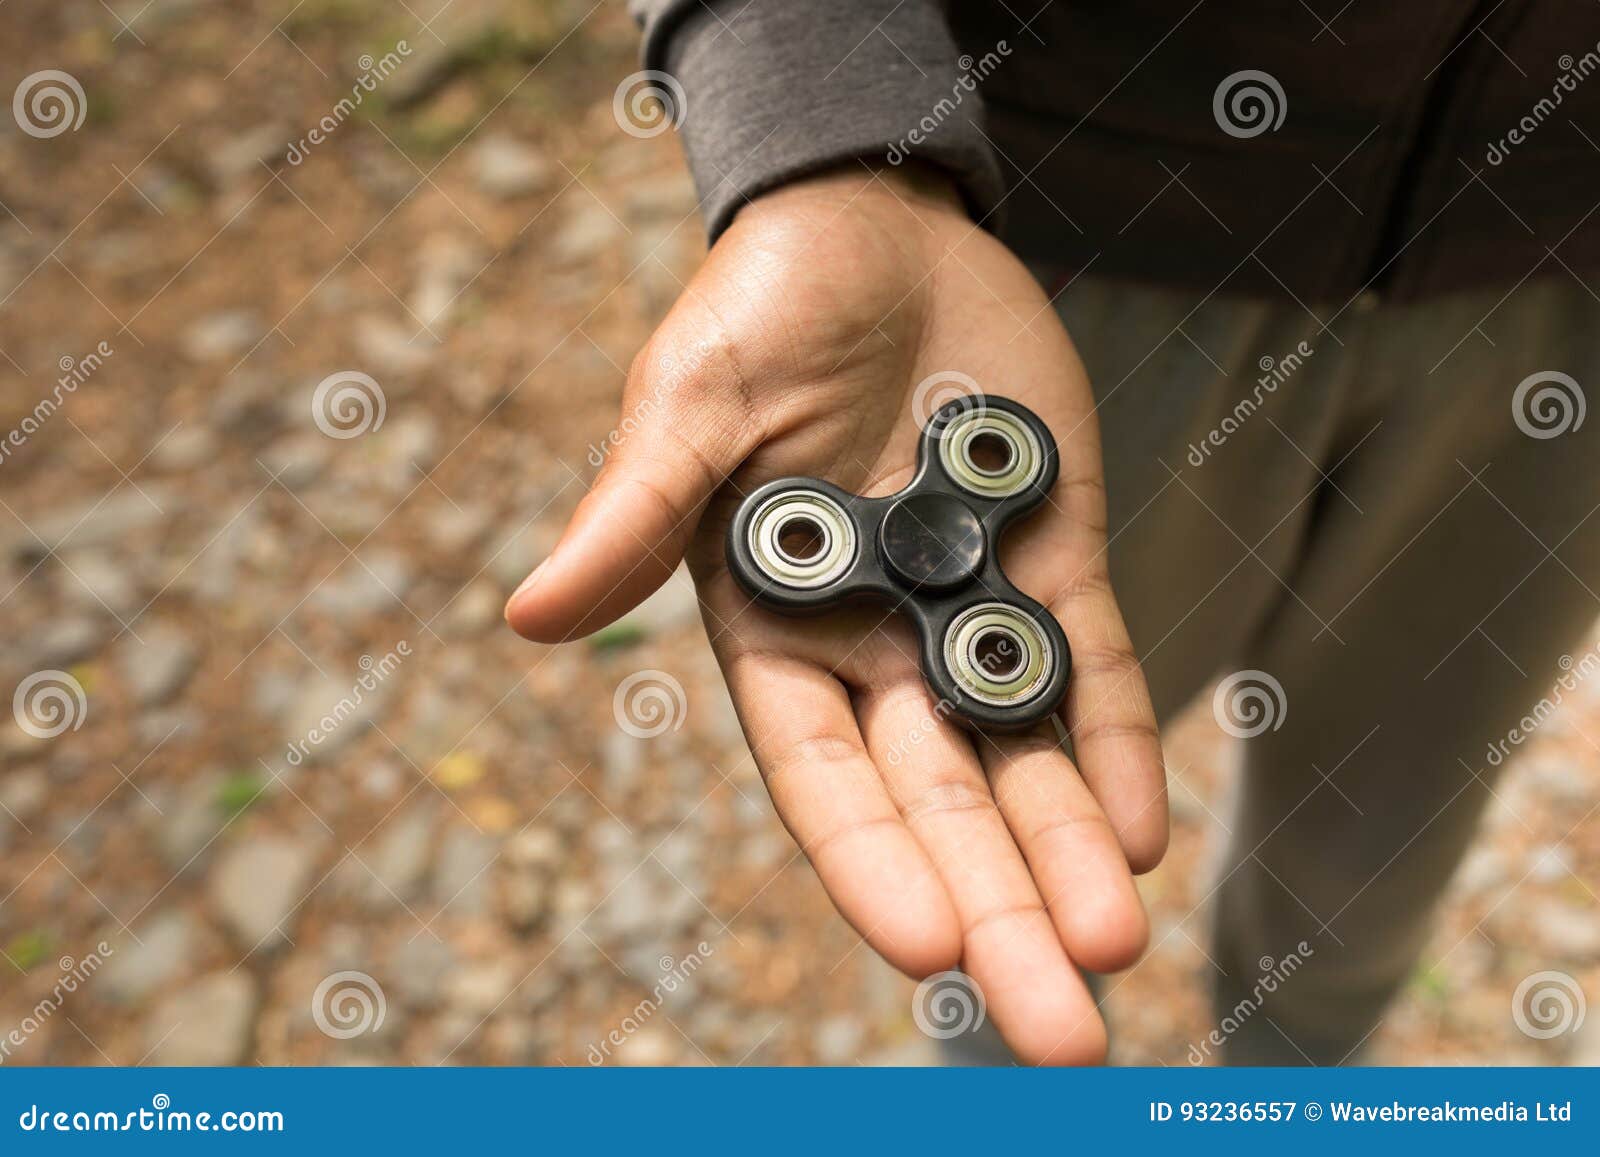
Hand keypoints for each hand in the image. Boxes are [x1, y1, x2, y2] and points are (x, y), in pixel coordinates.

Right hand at [505, 164, 1167, 1063]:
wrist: (875, 226)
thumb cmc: (758, 306)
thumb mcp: (690, 403)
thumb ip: (635, 512)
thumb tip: (528, 613)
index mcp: (773, 630)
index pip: (823, 776)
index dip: (871, 862)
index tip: (926, 948)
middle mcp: (873, 645)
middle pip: (940, 801)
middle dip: (998, 911)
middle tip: (1060, 1033)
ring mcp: (968, 608)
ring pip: (1024, 757)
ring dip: (1072, 851)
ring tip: (1117, 950)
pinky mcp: (1055, 558)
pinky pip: (1089, 665)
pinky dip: (1116, 743)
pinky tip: (1146, 830)